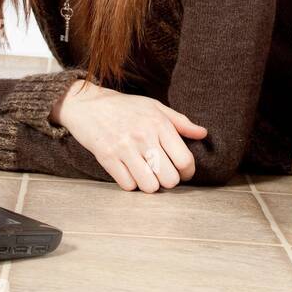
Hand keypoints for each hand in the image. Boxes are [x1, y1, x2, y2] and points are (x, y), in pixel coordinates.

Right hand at [57, 81, 207, 192]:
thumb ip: (180, 122)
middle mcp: (143, 137)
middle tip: (164, 173)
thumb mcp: (155, 107)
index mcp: (159, 124)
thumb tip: (203, 133)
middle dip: (169, 180)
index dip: (188, 172)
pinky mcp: (107, 158)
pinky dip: (131, 183)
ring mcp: (124, 149)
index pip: (184, 160)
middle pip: (169, 179)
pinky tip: (131, 172)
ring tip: (147, 174)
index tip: (183, 171)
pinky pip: (128, 185)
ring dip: (150, 184)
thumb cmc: (125, 107)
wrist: (88, 104)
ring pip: (149, 186)